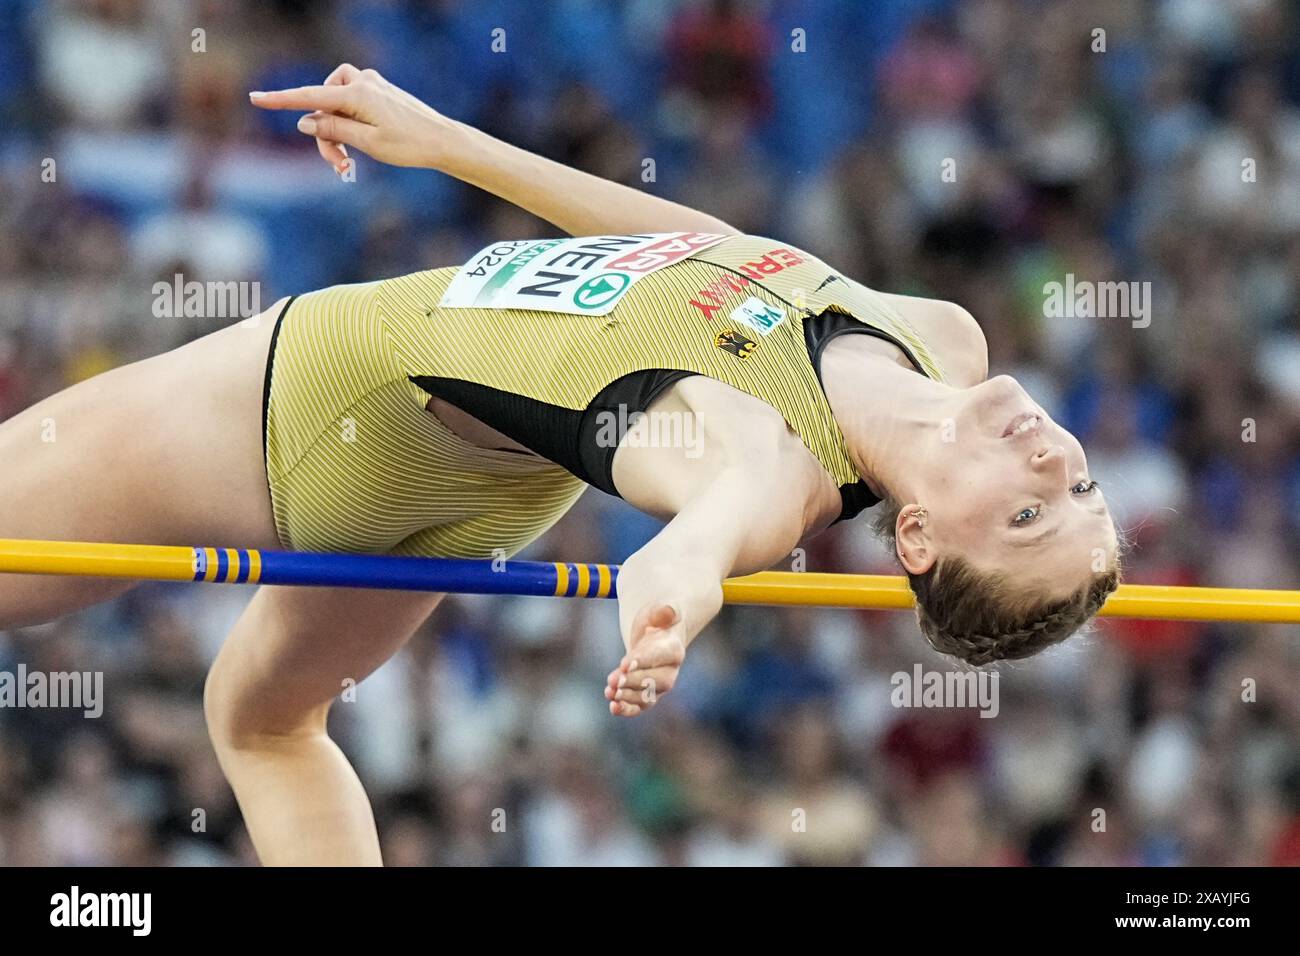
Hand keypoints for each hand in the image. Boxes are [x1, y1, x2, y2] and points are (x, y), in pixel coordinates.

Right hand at [249, 64, 458, 172]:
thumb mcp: (367, 142)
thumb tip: (306, 122)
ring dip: (336, 129)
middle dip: (325, 136)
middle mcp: (362, 82)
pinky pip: (351, 101)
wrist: (443, 140)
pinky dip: (348, 121)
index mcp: (357, 93)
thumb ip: (334, 130)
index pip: (309, 98)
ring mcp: (372, 84)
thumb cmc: (409, 144)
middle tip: (340, 165)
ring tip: (350, 158)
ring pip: (335, 102)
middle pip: (324, 106)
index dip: (281, 100)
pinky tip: (360, 142)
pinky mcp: (379, 91)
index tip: (255, 98)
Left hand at [604, 603, 686, 717]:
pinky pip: (639, 707)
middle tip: (615, 681)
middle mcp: (670, 671)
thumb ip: (662, 611)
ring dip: (628, 697)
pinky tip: (613, 707)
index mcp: (674, 649)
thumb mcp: (657, 611)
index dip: (643, 661)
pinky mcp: (647, 695)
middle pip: (656, 682)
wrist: (655, 633)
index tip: (625, 663)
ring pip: (647, 698)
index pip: (660, 657)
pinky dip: (627, 710)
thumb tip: (668, 611)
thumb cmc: (656, 620)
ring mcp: (659, 686)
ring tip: (610, 691)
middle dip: (634, 682)